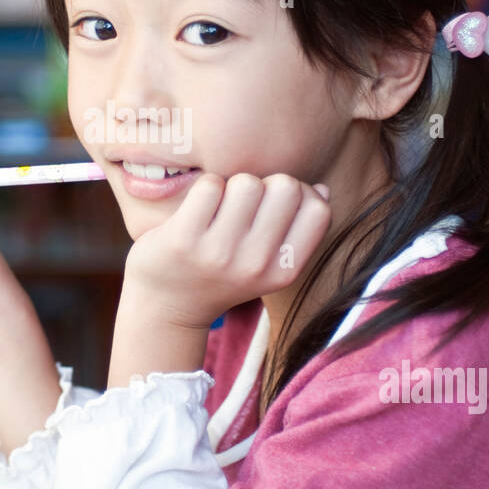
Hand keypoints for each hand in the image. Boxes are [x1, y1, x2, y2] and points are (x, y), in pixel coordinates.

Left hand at [121, 172, 332, 330]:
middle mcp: (256, 265)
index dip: (302, 193)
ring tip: (220, 210)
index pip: (319, 210)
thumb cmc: (222, 273)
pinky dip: (205, 188)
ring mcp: (219, 253)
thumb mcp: (267, 265)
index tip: (277, 204)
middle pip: (286, 186)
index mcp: (284, 272)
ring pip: (247, 182)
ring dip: (233, 186)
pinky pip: (211, 184)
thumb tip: (322, 190)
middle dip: (266, 185)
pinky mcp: (184, 238)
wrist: (166, 306)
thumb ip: (297, 230)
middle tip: (244, 206)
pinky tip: (198, 210)